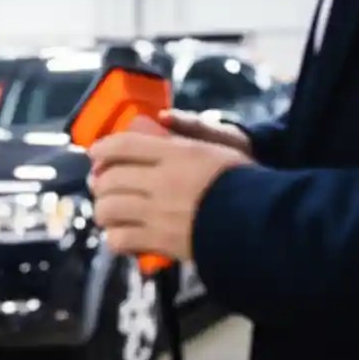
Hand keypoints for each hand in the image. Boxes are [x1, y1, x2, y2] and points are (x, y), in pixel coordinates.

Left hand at [88, 118, 252, 261]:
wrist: (263, 222)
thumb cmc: (244, 180)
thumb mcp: (220, 145)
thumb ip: (190, 130)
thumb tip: (163, 117)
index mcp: (176, 154)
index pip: (123, 145)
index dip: (102, 149)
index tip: (95, 152)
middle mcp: (162, 182)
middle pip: (109, 178)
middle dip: (98, 181)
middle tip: (99, 184)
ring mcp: (158, 213)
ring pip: (108, 209)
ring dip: (103, 210)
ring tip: (108, 211)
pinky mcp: (161, 242)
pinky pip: (120, 239)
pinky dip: (116, 237)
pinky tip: (121, 235)